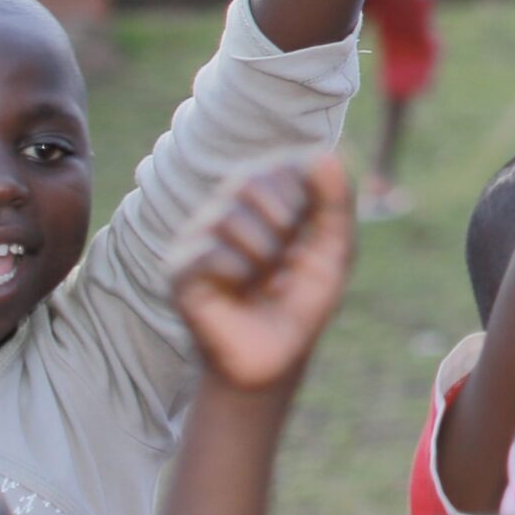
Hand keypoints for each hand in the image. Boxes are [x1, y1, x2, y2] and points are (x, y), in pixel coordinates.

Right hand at [169, 153, 353, 391]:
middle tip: (285, 258)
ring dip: (264, 253)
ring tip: (264, 280)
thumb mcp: (335, 249)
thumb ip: (336, 201)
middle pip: (252, 179)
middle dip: (284, 222)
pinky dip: (240, 273)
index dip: (307, 199)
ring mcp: (197, 238)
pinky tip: (240, 291)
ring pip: (230, 215)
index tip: (308, 234)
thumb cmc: (302, 301)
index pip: (283, 164)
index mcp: (262, 198)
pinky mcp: (178, 270)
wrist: (275, 361)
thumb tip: (325, 153)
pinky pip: (210, 251)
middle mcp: (224, 209)